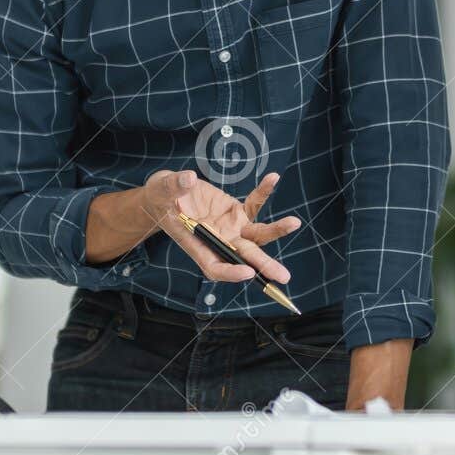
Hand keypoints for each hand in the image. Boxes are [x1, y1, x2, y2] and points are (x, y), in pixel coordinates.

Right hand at [141, 169, 300, 283]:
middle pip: (243, 256)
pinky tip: (272, 178)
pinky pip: (253, 205)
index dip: (231, 273)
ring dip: (275, 230)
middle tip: (283, 276)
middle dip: (263, 265)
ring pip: (256, 234)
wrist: (168, 192)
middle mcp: (218, 240)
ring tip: (294, 223)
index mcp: (197, 245)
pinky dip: (263, 193)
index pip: (215, 267)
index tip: (247, 271)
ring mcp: (230, 227)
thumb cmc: (161, 198)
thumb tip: (189, 179)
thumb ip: (174, 187)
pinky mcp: (236, 211)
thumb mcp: (161, 191)